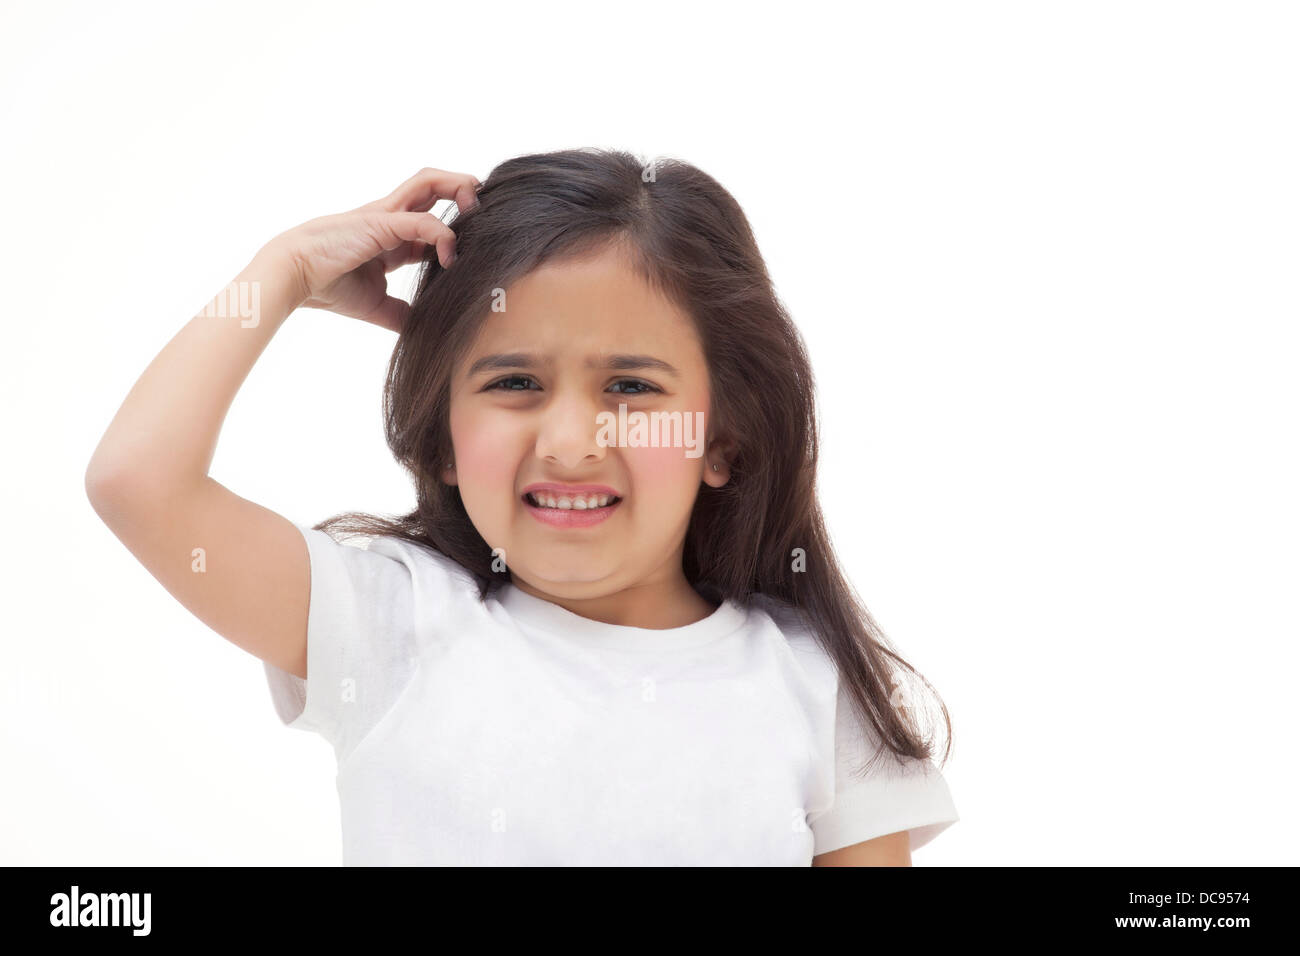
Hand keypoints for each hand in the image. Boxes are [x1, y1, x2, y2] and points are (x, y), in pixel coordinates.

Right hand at [262, 167, 480, 331]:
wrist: (294, 278)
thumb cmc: (329, 287)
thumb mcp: (378, 306)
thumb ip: (404, 314)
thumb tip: (426, 331)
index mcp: (391, 236)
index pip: (432, 217)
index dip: (458, 224)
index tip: (478, 243)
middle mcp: (391, 219)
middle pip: (433, 186)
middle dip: (463, 189)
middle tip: (485, 210)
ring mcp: (386, 216)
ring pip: (428, 182)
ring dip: (458, 188)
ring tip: (477, 210)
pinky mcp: (380, 222)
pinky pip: (420, 220)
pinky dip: (443, 234)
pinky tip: (451, 256)